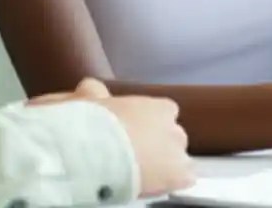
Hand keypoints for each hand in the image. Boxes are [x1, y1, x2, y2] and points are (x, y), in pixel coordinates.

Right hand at [29, 78, 194, 197]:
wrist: (95, 154)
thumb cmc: (92, 124)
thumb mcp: (92, 101)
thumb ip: (95, 92)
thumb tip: (89, 87)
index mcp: (160, 108)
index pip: (165, 114)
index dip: (150, 125)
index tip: (134, 133)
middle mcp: (175, 129)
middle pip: (173, 138)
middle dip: (158, 146)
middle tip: (134, 156)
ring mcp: (179, 154)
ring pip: (178, 161)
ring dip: (163, 166)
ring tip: (139, 173)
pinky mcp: (179, 176)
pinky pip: (182, 180)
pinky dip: (169, 183)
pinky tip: (151, 186)